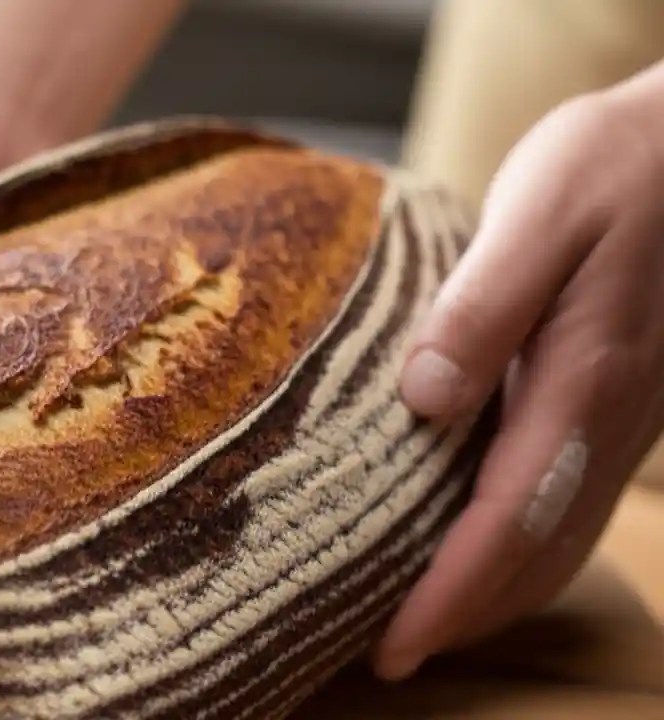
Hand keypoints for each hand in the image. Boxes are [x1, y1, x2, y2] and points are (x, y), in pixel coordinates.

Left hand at [374, 65, 663, 679]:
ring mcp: (620, 419)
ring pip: (557, 539)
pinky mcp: (614, 404)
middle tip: (388, 656)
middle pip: (535, 553)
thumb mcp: (538, 214)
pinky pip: (567, 503)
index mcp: (582, 382)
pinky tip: (474, 546)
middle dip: (463, 615)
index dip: (450, 593)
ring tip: (422, 623)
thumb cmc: (615, 167)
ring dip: (492, 593)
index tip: (395, 646)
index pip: (508, 520)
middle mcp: (606, 419)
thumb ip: (481, 308)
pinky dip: (518, 549)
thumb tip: (423, 399)